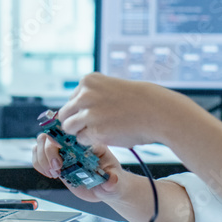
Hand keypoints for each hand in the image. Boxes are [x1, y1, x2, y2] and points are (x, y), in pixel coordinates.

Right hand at [32, 132, 125, 202]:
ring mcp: (63, 151)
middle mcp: (74, 144)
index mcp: (89, 143)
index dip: (60, 134)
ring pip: (41, 141)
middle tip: (57, 168)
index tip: (59, 148)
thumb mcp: (115, 183)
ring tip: (54, 172)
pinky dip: (38, 163)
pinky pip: (38, 154)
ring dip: (42, 157)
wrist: (106, 189)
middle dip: (49, 150)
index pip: (71, 129)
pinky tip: (49, 174)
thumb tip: (111, 180)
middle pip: (52, 133)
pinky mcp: (55, 160)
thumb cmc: (113, 181)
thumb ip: (112, 182)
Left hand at [58, 72, 192, 147]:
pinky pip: (82, 140)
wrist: (157, 111)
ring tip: (100, 130)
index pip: (71, 100)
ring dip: (81, 132)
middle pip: (65, 114)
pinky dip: (91, 140)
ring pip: (69, 128)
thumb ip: (89, 97)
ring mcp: (88, 113)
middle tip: (94, 126)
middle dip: (76, 122)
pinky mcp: (95, 131)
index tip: (97, 113)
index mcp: (87, 81)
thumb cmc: (135, 101)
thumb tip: (68, 115)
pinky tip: (108, 134)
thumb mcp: (108, 88)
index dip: (82, 110)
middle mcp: (84, 95)